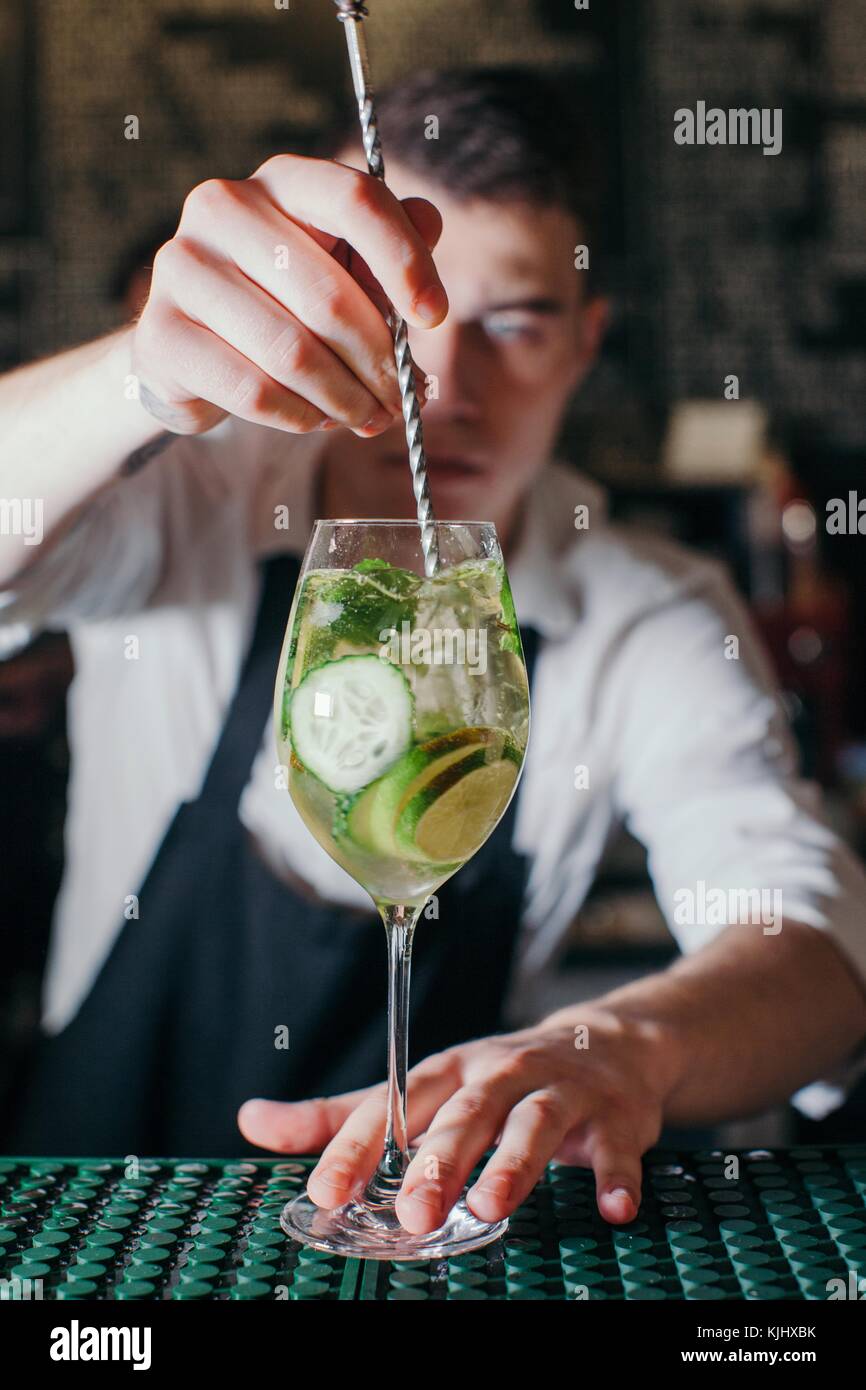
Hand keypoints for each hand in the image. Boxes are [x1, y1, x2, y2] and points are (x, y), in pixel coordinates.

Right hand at [131, 154, 446, 436]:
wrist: (190, 352)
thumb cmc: (281, 304)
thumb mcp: (341, 270)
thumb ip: (386, 249)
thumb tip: (430, 222)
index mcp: (280, 180)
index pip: (354, 200)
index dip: (405, 261)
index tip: (435, 316)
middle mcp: (222, 207)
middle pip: (328, 296)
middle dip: (378, 362)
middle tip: (400, 400)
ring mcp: (181, 266)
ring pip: (292, 352)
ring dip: (343, 399)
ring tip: (365, 418)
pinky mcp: (160, 333)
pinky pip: (252, 390)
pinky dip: (297, 416)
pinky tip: (313, 419)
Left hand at [238, 1006, 674, 1230]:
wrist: (607, 1045)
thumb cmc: (499, 1077)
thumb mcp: (422, 1090)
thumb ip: (344, 1114)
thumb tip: (254, 1121)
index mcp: (449, 1071)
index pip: (397, 1103)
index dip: (360, 1144)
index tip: (327, 1190)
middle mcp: (502, 1073)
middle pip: (467, 1112)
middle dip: (438, 1160)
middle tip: (413, 1214)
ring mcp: (562, 1091)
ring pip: (535, 1123)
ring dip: (515, 1163)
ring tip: (491, 1207)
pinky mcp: (616, 1116)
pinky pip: (618, 1146)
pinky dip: (617, 1174)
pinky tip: (613, 1206)